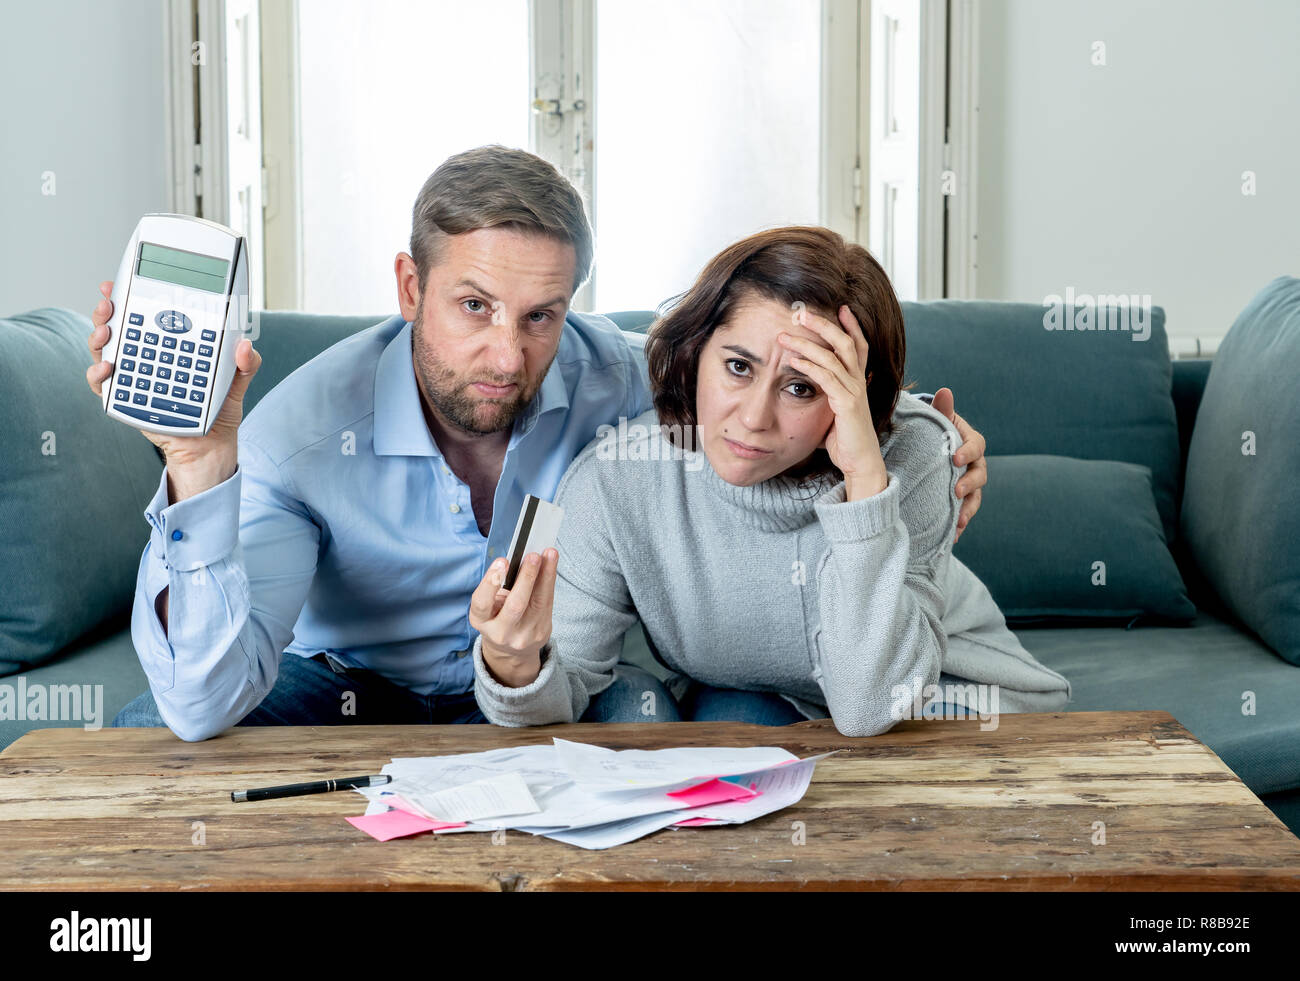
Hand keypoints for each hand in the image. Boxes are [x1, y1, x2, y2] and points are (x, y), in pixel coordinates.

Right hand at [87, 280, 260, 500]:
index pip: (146, 313)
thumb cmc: (219, 407)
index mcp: (169, 343)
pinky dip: (98, 374)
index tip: (119, 284)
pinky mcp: (125, 398)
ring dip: (98, 337)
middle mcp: (146, 355)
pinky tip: (107, 367)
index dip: (130, 296)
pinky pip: (103, 385)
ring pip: (104, 351)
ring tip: (105, 332)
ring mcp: (132, 376)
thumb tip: (245, 346)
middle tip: (108, 305)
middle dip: (107, 311)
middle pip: (117, 327)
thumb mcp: (236, 380)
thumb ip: (246, 363)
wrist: (210, 445)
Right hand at [468, 549, 558, 687]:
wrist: (510, 650)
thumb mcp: (489, 606)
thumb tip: (520, 558)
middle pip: (515, 606)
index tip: (502, 561)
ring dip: (545, 575)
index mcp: (481, 622)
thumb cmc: (497, 617)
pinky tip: (552, 563)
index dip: (490, 583)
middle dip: (526, 578)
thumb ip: (499, 586)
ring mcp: (523, 636)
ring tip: (549, 553)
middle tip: (533, 556)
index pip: (482, 603)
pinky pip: (548, 603)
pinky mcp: (541, 633)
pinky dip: (550, 580)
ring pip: (538, 603)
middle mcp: (501, 633)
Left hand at [777, 304, 887, 500]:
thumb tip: (808, 389)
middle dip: (824, 324)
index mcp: (857, 381)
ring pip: (833, 357)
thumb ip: (826, 395)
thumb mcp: (833, 412)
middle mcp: (858, 382)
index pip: (859, 345)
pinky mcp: (846, 405)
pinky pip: (827, 379)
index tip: (840, 307)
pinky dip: (809, 367)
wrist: (860, 463)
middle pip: (846, 343)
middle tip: (800, 312)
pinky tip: (794, 362)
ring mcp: (854, 392)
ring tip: (784, 336)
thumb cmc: (844, 439)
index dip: (851, 325)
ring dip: (806, 344)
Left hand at [930, 387, 985, 542]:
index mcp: (970, 442)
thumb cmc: (933, 430)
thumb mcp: (937, 419)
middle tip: (958, 491)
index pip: (977, 446)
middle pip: (980, 474)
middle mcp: (974, 463)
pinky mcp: (960, 499)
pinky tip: (953, 535)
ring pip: (975, 497)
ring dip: (968, 509)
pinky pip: (963, 512)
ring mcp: (968, 483)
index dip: (968, 452)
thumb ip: (942, 409)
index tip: (955, 458)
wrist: (927, 448)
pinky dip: (959, 523)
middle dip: (970, 484)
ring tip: (958, 521)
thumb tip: (944, 391)